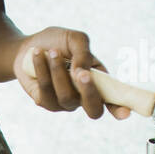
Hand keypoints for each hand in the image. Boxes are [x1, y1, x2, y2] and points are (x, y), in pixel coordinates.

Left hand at [13, 28, 130, 120]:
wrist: (28, 47)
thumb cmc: (57, 42)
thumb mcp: (75, 39)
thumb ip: (83, 53)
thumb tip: (81, 72)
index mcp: (99, 81)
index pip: (113, 100)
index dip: (120, 109)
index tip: (126, 114)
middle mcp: (84, 96)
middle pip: (93, 109)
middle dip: (89, 92)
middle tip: (81, 73)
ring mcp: (65, 103)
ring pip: (67, 96)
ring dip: (59, 71)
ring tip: (52, 51)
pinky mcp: (46, 102)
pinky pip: (47, 90)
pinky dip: (42, 69)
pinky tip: (37, 55)